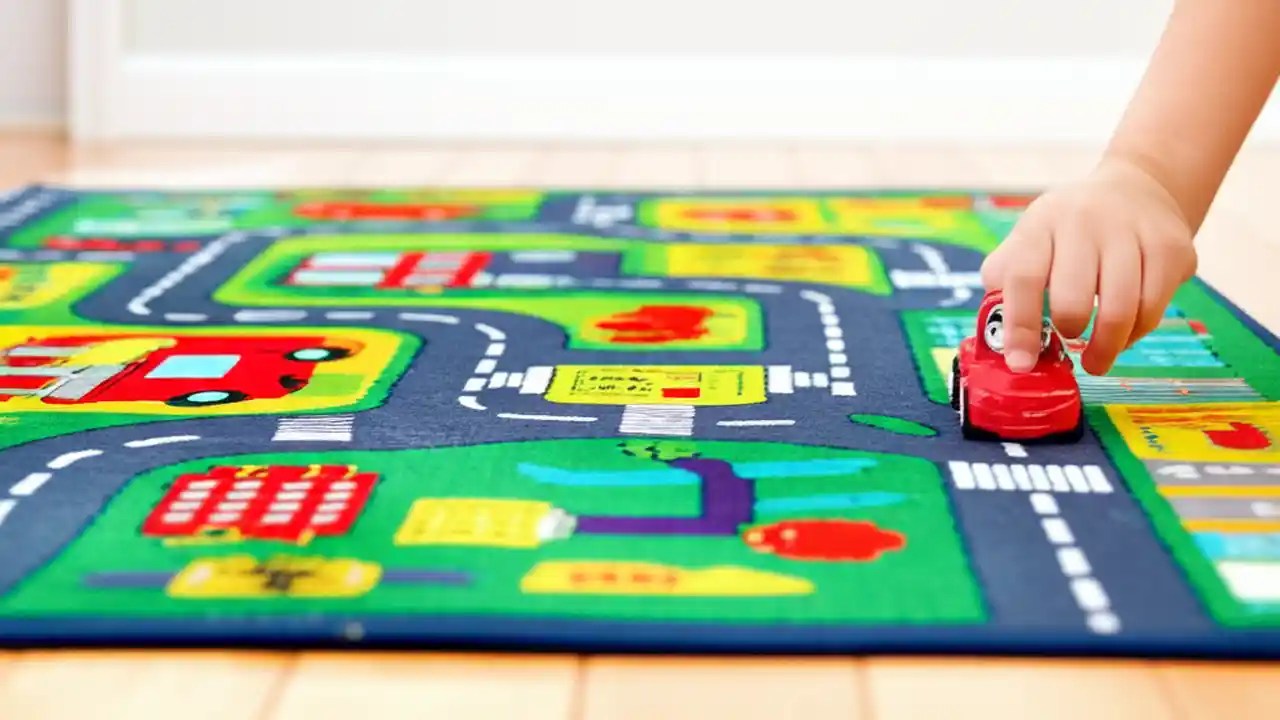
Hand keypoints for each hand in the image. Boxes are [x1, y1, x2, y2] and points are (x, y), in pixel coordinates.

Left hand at [980, 159, 1197, 375]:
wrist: (1138, 188)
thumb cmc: (1069, 231)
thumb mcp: (1029, 240)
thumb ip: (1005, 280)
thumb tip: (992, 334)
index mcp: (1040, 223)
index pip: (1023, 278)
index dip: (1020, 327)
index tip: (1021, 363)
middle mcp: (1084, 221)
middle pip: (1073, 299)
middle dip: (1069, 332)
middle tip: (1070, 345)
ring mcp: (1131, 232)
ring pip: (1121, 309)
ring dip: (1107, 346)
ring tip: (1097, 360)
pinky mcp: (1171, 247)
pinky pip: (1153, 308)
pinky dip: (1137, 332)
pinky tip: (1125, 333)